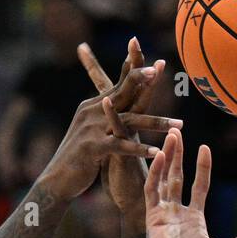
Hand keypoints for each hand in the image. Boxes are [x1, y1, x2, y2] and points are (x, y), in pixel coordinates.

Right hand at [39, 56, 176, 201]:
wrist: (57, 179)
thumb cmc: (78, 157)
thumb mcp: (92, 131)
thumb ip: (105, 116)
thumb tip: (114, 102)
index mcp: (94, 106)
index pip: (117, 82)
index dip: (132, 66)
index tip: (152, 58)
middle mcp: (93, 112)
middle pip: (122, 92)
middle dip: (142, 80)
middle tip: (160, 69)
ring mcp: (92, 129)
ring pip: (129, 121)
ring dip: (156, 122)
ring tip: (179, 124)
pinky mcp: (93, 148)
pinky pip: (120, 146)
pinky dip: (139, 150)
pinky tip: (156, 152)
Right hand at [144, 128, 236, 237]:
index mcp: (194, 221)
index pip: (198, 187)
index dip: (202, 168)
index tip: (204, 148)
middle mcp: (177, 215)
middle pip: (177, 178)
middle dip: (177, 155)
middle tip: (176, 132)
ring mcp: (164, 215)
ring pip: (163, 180)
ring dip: (166, 158)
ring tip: (169, 135)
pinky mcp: (152, 219)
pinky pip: (152, 191)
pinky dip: (154, 173)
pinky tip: (158, 156)